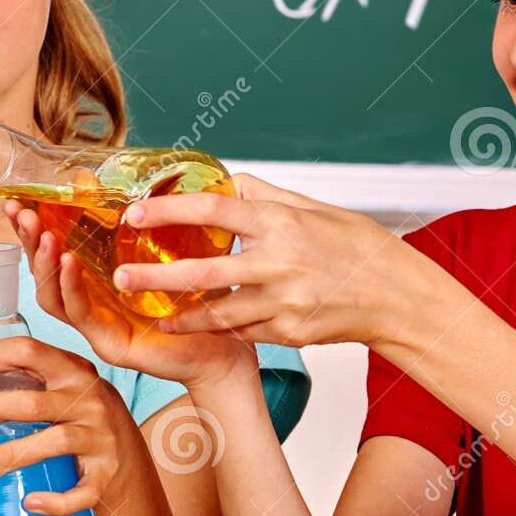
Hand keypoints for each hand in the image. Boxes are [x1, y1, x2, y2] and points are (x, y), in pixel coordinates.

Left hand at [0, 336, 119, 515]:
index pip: (29, 352)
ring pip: (56, 443)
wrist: (124, 457)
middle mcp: (88, 399)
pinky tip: (30, 503)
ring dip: (13, 454)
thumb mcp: (37, 386)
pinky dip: (58, 501)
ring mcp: (99, 438)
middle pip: (34, 401)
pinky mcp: (105, 475)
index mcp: (69, 370)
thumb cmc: (68, 413)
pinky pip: (83, 491)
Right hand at [2, 198, 255, 390]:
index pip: (54, 251)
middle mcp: (90, 303)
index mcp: (98, 279)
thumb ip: (143, 218)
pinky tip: (70, 261)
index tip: (19, 200)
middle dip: (29, 240)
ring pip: (53, 295)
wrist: (226, 346)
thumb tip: (124, 174)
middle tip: (20, 212)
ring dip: (45, 262)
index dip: (33, 227)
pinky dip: (72, 286)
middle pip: (44, 272)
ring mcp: (96, 326)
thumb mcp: (170, 249)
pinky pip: (81, 313)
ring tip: (43, 234)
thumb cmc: (200, 298)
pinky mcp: (109, 344)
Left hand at [109, 175, 409, 348]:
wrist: (395, 296)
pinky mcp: (289, 332)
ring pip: (218, 312)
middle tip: (121, 276)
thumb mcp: (313, 208)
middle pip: (202, 272)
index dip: (169, 210)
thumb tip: (226, 183)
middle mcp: (279, 263)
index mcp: (281, 223)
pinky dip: (222, 328)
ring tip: (154, 314)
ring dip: (182, 314)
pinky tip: (200, 328)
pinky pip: (245, 331)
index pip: (212, 211)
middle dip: (155, 276)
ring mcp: (283, 302)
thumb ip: (265, 196)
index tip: (136, 212)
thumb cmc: (356, 247)